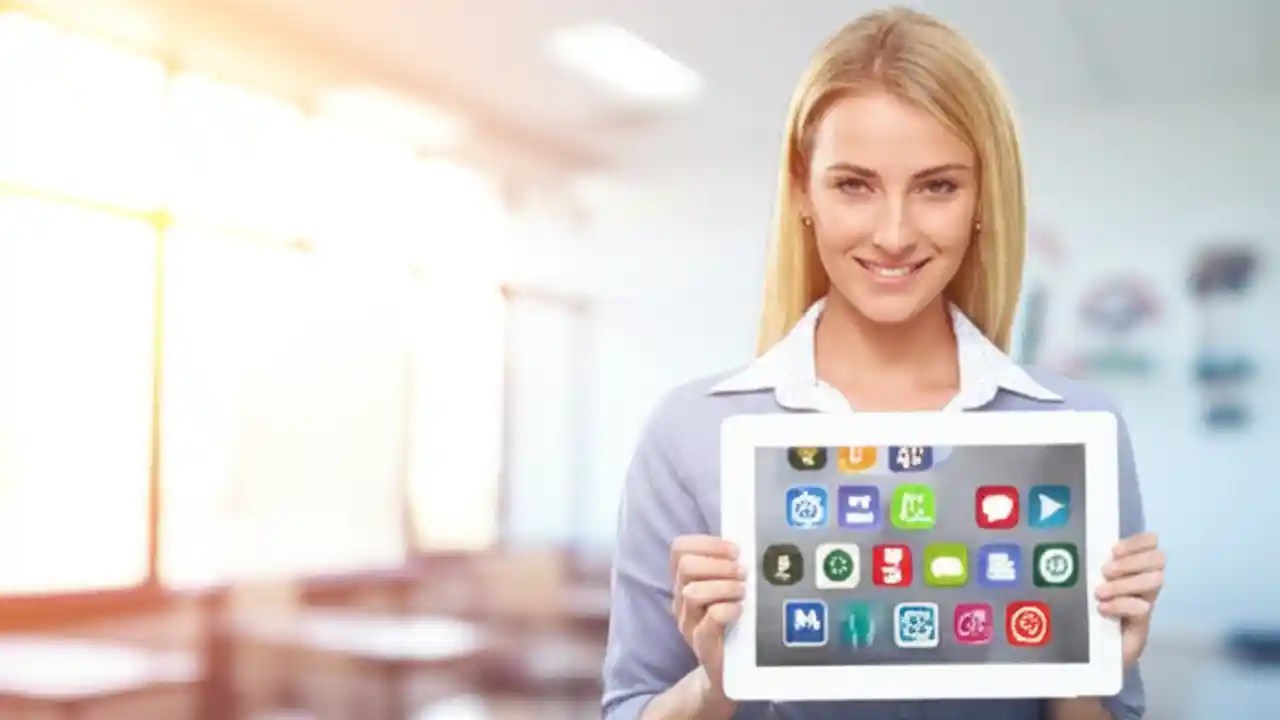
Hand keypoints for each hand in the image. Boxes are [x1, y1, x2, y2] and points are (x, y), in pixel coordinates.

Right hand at [669, 535, 744, 698]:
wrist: (728, 669)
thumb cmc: (731, 621)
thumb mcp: (726, 589)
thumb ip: (729, 567)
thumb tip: (750, 541)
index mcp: (686, 580)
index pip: (680, 549)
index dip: (708, 544)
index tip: (734, 550)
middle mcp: (681, 599)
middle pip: (686, 567)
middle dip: (719, 565)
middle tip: (742, 573)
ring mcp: (689, 622)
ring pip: (693, 592)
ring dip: (724, 587)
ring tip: (742, 593)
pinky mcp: (702, 643)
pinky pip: (710, 618)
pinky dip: (728, 609)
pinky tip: (740, 611)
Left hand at [1096, 532, 1164, 665]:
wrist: (1091, 650)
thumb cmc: (1084, 609)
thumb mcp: (1085, 582)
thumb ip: (1087, 565)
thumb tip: (1067, 546)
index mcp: (1131, 565)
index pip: (1150, 542)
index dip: (1137, 542)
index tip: (1113, 551)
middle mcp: (1144, 582)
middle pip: (1158, 559)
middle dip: (1132, 562)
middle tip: (1106, 572)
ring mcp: (1145, 602)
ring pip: (1155, 581)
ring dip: (1126, 584)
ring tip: (1100, 593)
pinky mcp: (1141, 624)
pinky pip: (1142, 607)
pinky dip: (1122, 605)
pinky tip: (1103, 609)